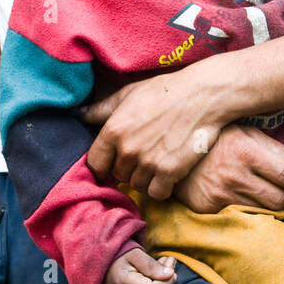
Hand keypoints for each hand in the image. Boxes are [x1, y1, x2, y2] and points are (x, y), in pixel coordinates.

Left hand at [83, 73, 227, 199]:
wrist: (202, 96)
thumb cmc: (165, 91)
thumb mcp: (129, 94)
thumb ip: (102, 109)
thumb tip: (80, 115)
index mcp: (113, 130)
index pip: (95, 164)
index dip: (104, 164)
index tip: (113, 162)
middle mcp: (128, 149)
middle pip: (118, 176)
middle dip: (128, 169)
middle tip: (143, 155)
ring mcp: (149, 162)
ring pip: (137, 186)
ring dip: (145, 178)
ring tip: (156, 161)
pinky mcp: (170, 172)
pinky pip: (157, 193)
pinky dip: (162, 187)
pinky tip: (168, 172)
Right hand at [102, 248, 176, 283]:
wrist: (103, 268)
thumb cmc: (120, 258)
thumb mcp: (134, 254)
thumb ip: (151, 265)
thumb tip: (170, 275)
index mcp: (123, 283)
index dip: (167, 282)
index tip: (172, 267)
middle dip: (167, 281)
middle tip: (167, 262)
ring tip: (159, 267)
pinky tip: (154, 279)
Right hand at [174, 124, 283, 213]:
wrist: (169, 152)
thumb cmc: (212, 138)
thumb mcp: (243, 133)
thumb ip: (274, 148)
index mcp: (246, 152)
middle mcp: (236, 174)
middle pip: (278, 198)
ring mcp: (222, 193)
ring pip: (263, 209)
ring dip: (278, 206)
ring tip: (283, 199)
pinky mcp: (210, 207)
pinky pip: (242, 213)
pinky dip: (254, 210)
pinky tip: (256, 203)